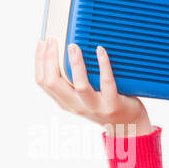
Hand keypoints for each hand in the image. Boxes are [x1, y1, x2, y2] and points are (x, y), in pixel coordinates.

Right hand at [34, 38, 154, 134]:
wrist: (129, 127)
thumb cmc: (105, 105)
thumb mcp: (83, 97)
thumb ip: (73, 81)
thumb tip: (64, 49)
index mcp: (65, 102)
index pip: (42, 81)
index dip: (39, 61)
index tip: (42, 43)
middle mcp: (77, 106)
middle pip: (54, 83)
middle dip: (49, 59)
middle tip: (53, 41)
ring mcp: (95, 107)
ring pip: (79, 85)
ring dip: (75, 63)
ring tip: (73, 46)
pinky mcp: (113, 105)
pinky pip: (107, 83)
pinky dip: (103, 64)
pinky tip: (100, 50)